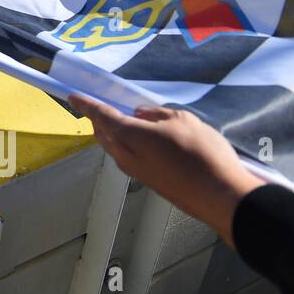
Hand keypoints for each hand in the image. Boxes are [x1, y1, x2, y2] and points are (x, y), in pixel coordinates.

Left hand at [68, 95, 265, 246]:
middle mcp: (124, 155)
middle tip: (104, 106)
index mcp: (128, 135)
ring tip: (128, 121)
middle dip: (101, 119)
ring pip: (116, 147)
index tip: (73, 97)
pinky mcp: (148, 183)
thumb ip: (156, 114)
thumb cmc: (201, 153)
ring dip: (115, 133)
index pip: (101, 115)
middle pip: (104, 133)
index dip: (86, 104)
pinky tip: (146, 141)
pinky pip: (130, 158)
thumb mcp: (182, 120)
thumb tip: (140, 115)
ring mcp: (135, 172)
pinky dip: (129, 146)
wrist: (220, 196)